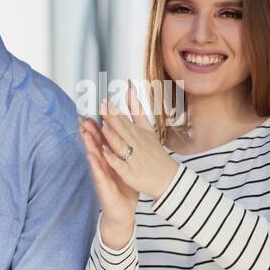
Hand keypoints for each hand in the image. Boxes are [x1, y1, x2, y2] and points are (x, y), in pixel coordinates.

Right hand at [79, 104, 138, 248]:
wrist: (122, 213)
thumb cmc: (123, 192)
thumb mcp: (125, 170)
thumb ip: (123, 155)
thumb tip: (127, 140)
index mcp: (109, 162)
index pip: (103, 142)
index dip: (98, 128)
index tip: (94, 113)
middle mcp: (102, 167)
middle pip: (95, 147)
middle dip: (89, 132)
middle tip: (83, 117)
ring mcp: (101, 176)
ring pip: (94, 157)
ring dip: (88, 144)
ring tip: (84, 132)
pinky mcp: (102, 187)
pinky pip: (99, 173)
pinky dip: (95, 164)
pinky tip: (91, 155)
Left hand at [90, 83, 178, 199]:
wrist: (168, 178)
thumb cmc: (154, 153)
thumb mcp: (148, 129)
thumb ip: (137, 111)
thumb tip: (130, 90)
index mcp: (137, 133)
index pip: (125, 120)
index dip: (115, 110)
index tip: (106, 99)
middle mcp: (135, 144)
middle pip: (122, 130)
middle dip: (111, 118)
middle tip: (101, 107)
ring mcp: (132, 158)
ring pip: (121, 145)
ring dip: (112, 136)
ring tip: (103, 126)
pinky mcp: (130, 172)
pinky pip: (120, 165)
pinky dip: (113, 158)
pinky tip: (104, 152)